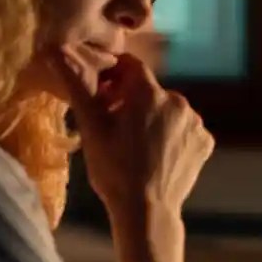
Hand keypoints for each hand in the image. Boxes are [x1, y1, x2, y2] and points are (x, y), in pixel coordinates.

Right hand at [48, 45, 214, 219]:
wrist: (147, 211)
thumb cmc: (114, 169)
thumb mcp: (91, 127)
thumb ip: (77, 84)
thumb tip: (56, 50)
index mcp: (149, 93)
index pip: (130, 66)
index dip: (113, 77)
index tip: (103, 98)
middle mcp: (179, 101)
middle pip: (150, 90)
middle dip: (132, 101)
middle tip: (115, 127)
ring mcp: (195, 123)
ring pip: (169, 110)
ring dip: (154, 118)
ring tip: (137, 145)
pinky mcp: (205, 143)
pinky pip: (185, 129)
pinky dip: (173, 135)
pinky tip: (158, 154)